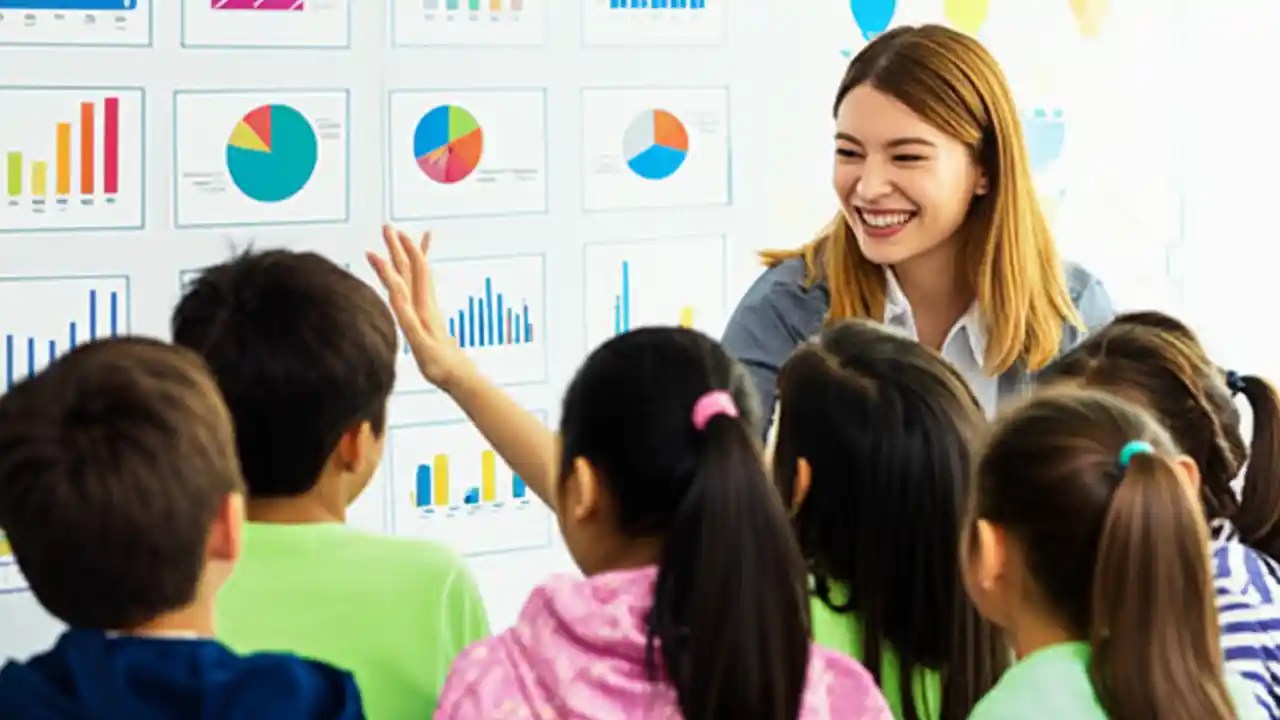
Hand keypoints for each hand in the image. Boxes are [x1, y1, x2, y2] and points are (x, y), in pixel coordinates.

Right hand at [367, 224, 473, 391]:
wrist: (458, 375)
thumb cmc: (439, 364)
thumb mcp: (421, 343)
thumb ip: (409, 319)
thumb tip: (397, 295)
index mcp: (421, 308)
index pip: (408, 277)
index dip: (393, 261)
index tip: (375, 250)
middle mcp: (425, 303)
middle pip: (411, 269)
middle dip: (398, 248)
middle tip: (387, 227)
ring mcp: (426, 307)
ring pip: (414, 274)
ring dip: (405, 254)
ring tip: (399, 237)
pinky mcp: (427, 313)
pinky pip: (420, 284)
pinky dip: (418, 269)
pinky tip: (418, 263)